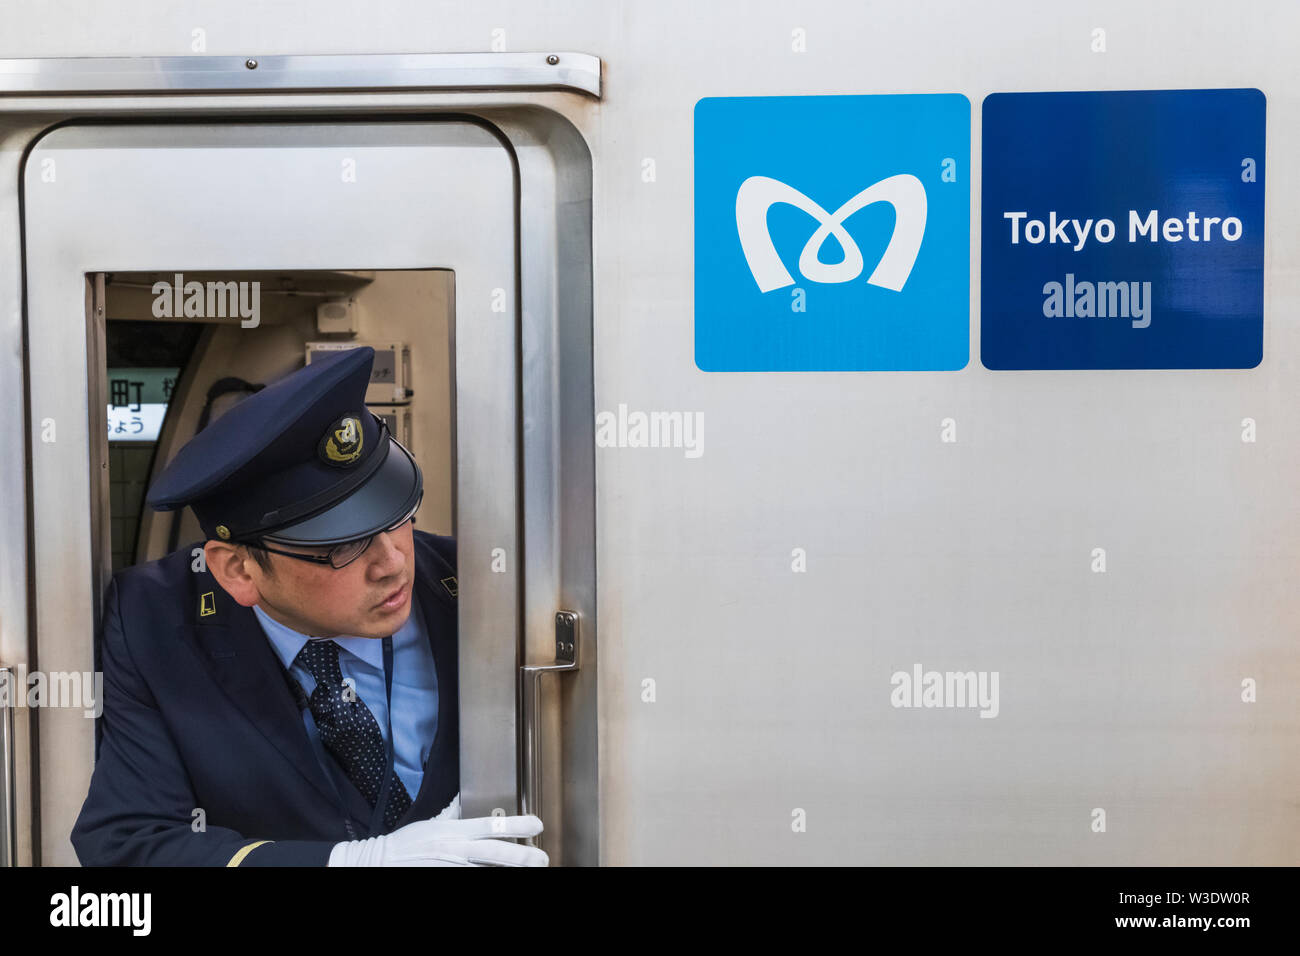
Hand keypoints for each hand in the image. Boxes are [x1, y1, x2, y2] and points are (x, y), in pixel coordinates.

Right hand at [328, 813, 547, 866]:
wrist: (379, 862)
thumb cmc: (405, 844)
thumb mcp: (432, 823)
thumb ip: (452, 815)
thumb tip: (463, 802)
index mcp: (454, 831)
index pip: (492, 825)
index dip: (517, 825)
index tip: (537, 824)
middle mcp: (456, 850)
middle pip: (496, 853)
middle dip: (522, 856)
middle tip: (542, 857)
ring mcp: (451, 868)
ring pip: (487, 871)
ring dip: (509, 870)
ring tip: (531, 870)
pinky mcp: (446, 879)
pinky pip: (471, 881)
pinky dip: (487, 878)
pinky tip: (500, 878)